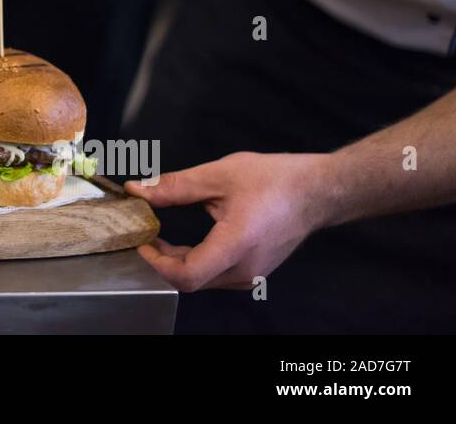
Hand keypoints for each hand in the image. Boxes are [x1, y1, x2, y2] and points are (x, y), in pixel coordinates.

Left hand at [125, 151, 333, 291]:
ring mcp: (252, 275)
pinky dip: (197, 261)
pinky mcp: (256, 272)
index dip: (157, 263)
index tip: (143, 241)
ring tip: (161, 236)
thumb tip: (137, 189)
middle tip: (146, 234)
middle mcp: (244, 269)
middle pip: (192, 280)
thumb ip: (175, 186)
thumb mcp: (219, 175)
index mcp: (236, 245)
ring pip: (204, 280)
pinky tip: (187, 241)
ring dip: (179, 262)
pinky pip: (218, 275)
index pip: (187, 276)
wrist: (318, 191)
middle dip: (163, 260)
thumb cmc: (274, 180)